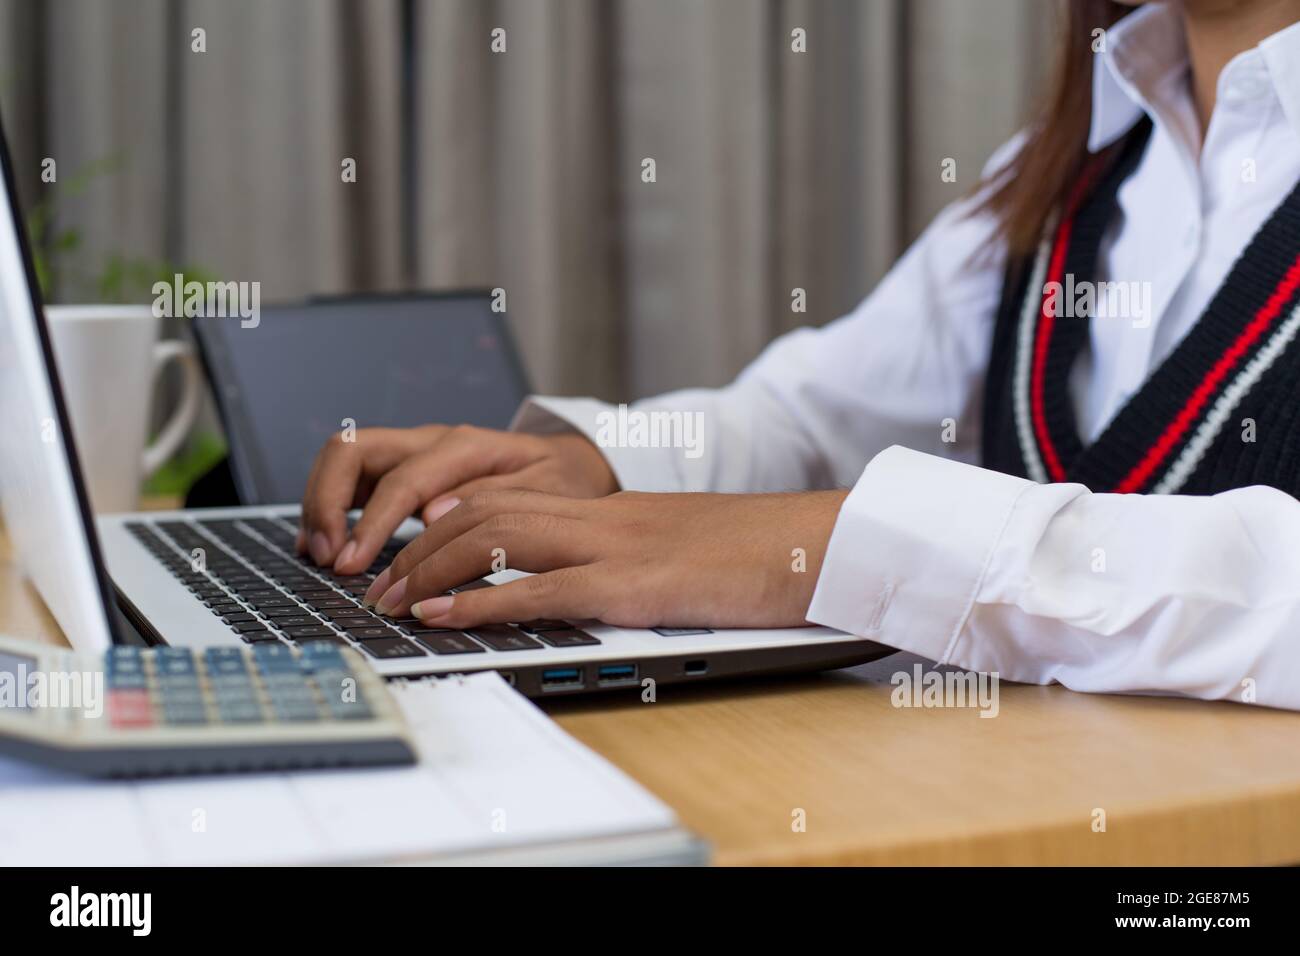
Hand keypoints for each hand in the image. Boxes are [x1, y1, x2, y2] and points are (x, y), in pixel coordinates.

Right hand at [298, 425, 618, 574]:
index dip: (370, 523)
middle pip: (351, 450)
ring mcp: (413, 453)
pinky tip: (324, 546)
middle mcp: (430, 442)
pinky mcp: (405, 471)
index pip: (400, 480)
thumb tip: (431, 513)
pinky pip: (354, 479)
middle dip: (327, 501)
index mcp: (463, 446)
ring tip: (318, 555)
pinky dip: (331, 508)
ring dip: (320, 504)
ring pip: (343, 458)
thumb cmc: (561, 480)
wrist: (573, 463)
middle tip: (328, 558)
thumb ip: (492, 499)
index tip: (352, 565)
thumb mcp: (546, 491)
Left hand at [364, 488, 849, 629]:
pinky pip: (540, 587)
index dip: (442, 521)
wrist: (813, 543)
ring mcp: (613, 547)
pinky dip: (480, 602)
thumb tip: (580, 583)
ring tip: (391, 601)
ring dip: (429, 570)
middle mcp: (598, 517)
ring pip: (495, 538)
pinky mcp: (633, 585)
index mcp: (605, 509)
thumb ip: (623, 555)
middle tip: (379, 585)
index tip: (408, 552)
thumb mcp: (672, 548)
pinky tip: (443, 616)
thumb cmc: (750, 553)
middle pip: (480, 511)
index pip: (502, 495)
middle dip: (416, 547)